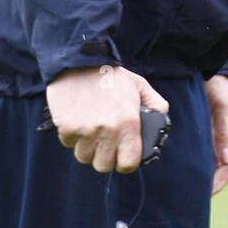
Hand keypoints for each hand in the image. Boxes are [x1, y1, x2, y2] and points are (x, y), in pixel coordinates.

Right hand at [45, 64, 168, 173]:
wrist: (79, 61)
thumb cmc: (111, 75)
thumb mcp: (140, 85)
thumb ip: (156, 105)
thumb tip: (160, 124)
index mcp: (128, 123)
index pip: (129, 163)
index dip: (126, 162)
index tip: (123, 157)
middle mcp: (107, 130)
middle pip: (103, 166)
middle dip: (105, 157)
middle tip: (106, 142)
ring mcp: (85, 131)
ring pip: (84, 157)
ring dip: (88, 148)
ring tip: (91, 129)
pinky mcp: (66, 127)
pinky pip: (69, 144)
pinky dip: (73, 136)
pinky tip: (78, 120)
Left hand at [206, 75, 227, 205]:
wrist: (205, 74)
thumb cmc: (217, 87)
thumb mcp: (221, 105)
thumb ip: (223, 131)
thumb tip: (226, 160)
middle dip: (221, 182)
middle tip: (207, 195)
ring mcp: (222, 138)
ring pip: (219, 164)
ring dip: (211, 177)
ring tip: (199, 191)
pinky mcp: (209, 138)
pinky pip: (208, 156)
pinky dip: (203, 167)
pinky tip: (194, 175)